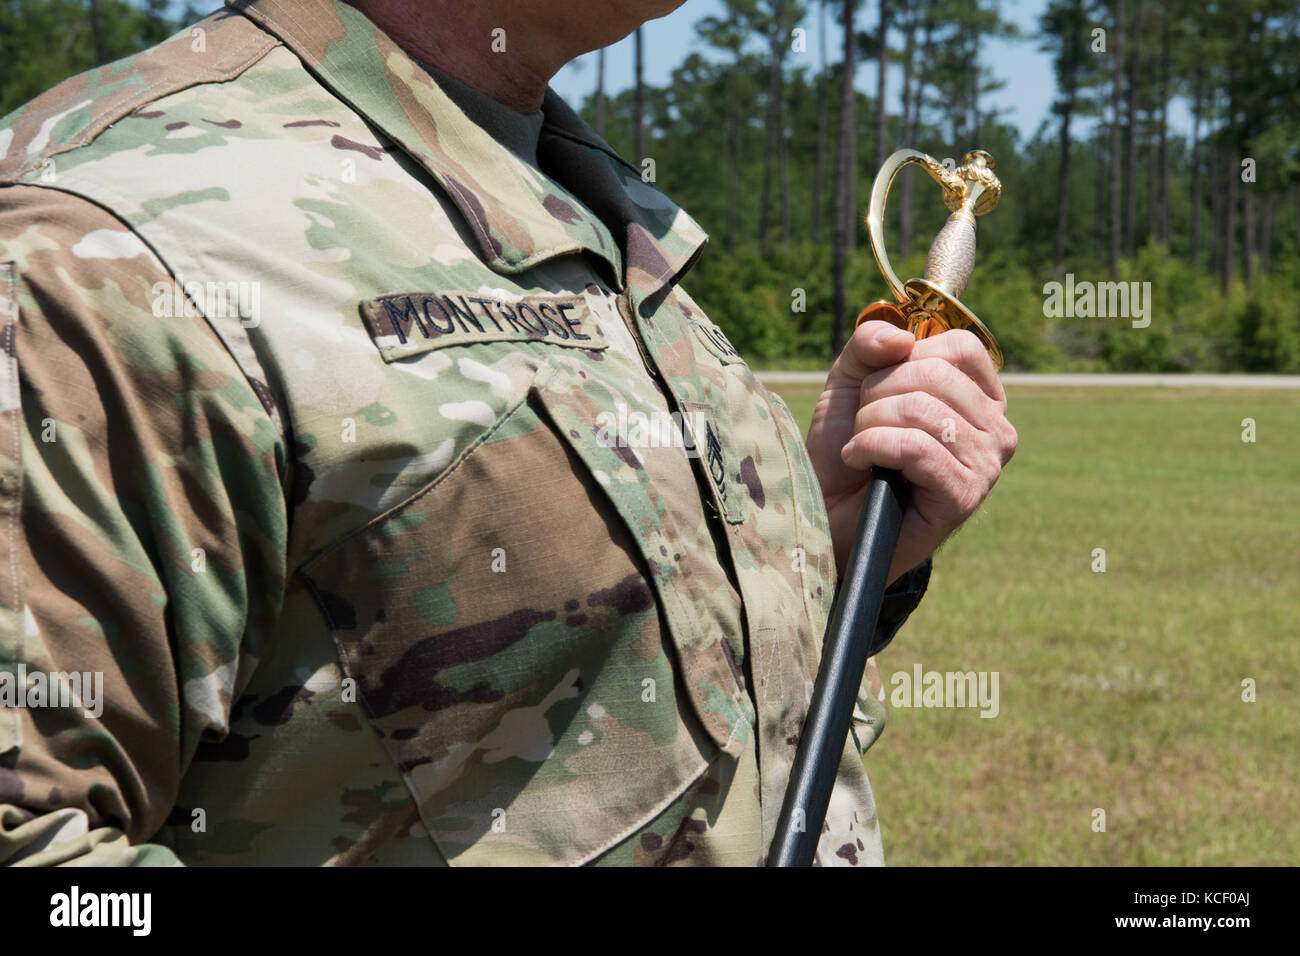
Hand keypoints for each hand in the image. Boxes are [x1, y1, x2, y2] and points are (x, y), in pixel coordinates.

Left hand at [804, 318, 1017, 581]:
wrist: (829, 516)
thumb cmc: (846, 449)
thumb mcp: (850, 383)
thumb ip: (869, 344)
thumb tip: (900, 336)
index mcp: (980, 396)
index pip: (959, 347)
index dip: (903, 358)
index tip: (877, 391)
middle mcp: (996, 428)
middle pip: (934, 374)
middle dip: (876, 395)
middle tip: (862, 427)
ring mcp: (987, 464)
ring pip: (920, 409)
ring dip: (869, 425)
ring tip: (860, 449)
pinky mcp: (965, 495)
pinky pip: (916, 448)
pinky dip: (872, 448)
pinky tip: (859, 463)